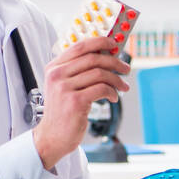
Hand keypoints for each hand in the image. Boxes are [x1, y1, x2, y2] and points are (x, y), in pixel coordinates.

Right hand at [32, 35, 131, 169]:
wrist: (52, 136)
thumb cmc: (62, 111)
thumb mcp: (64, 86)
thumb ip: (78, 71)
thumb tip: (105, 56)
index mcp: (54, 68)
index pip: (79, 46)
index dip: (100, 42)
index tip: (114, 44)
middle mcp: (57, 75)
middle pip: (93, 58)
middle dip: (114, 62)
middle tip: (125, 68)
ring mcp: (65, 88)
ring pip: (100, 74)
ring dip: (117, 80)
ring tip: (123, 86)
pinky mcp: (75, 102)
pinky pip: (102, 89)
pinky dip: (112, 92)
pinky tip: (114, 98)